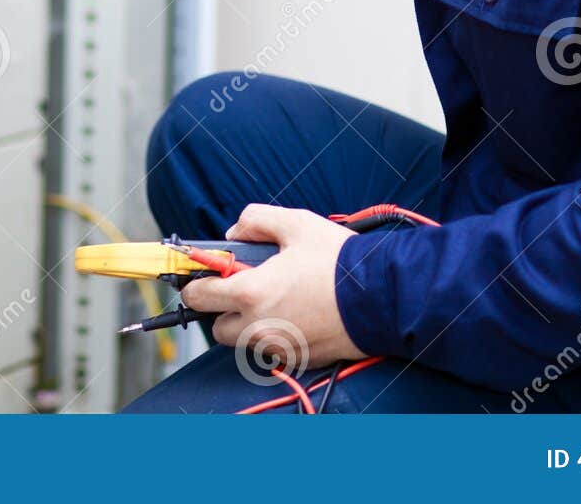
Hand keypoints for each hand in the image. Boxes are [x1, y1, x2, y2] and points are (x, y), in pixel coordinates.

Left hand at [180, 204, 367, 367]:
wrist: (383, 298)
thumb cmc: (340, 261)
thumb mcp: (296, 224)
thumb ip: (255, 220)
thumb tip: (234, 233)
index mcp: (251, 293)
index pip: (199, 297)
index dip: (197, 283)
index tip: (205, 276)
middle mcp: (259, 328)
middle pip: (218, 328)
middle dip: (225, 308)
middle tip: (247, 287)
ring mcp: (279, 348)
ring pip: (246, 340)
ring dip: (251, 323)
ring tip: (279, 298)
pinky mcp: (299, 360)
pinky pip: (273, 350)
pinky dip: (277, 335)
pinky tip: (298, 314)